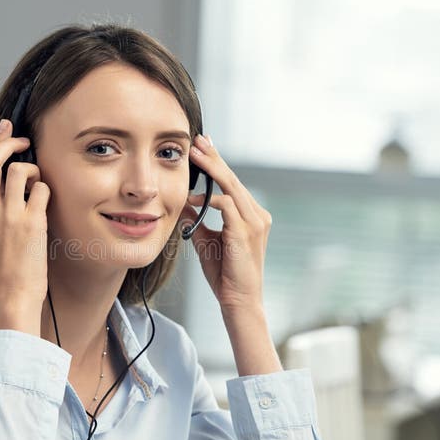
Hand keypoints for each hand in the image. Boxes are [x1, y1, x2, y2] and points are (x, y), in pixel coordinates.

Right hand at [0, 119, 49, 308]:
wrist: (11, 294)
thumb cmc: (7, 268)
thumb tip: (11, 181)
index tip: (5, 128)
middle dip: (11, 142)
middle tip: (25, 140)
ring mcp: (8, 215)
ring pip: (20, 170)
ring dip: (34, 171)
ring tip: (38, 186)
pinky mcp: (30, 222)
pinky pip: (41, 189)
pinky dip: (46, 191)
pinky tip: (46, 205)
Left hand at [180, 134, 271, 312]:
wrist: (238, 300)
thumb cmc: (225, 274)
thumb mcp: (206, 241)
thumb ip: (197, 220)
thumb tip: (183, 203)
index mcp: (251, 215)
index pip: (233, 183)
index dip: (218, 163)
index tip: (202, 147)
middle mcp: (257, 215)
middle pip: (233, 179)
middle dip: (214, 158)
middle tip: (198, 139)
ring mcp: (255, 223)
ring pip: (232, 186)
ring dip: (212, 169)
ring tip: (194, 155)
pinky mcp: (246, 232)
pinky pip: (227, 206)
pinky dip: (210, 200)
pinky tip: (193, 200)